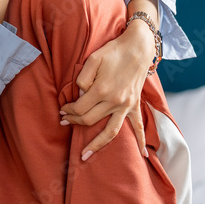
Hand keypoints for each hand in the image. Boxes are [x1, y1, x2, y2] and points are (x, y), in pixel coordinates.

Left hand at [59, 26, 155, 157]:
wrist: (137, 47)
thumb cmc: (113, 51)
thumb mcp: (92, 59)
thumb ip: (83, 78)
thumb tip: (79, 95)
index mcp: (101, 90)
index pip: (79, 108)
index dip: (67, 111)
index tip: (62, 110)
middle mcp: (114, 101)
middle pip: (90, 120)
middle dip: (74, 122)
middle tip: (64, 122)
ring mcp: (126, 105)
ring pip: (110, 132)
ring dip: (96, 144)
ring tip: (85, 156)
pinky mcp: (135, 105)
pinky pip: (138, 126)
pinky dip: (141, 141)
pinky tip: (142, 155)